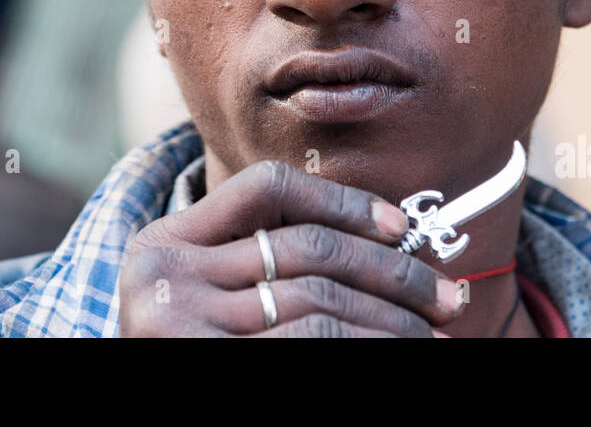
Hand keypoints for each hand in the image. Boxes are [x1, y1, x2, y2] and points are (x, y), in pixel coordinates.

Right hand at [118, 159, 465, 336]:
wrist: (141, 402)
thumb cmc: (195, 350)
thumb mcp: (206, 300)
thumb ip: (264, 265)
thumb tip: (392, 245)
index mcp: (163, 243)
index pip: (266, 189)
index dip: (342, 199)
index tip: (400, 227)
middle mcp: (162, 279)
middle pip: (307, 250)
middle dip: (393, 273)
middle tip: (448, 298)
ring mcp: (177, 327)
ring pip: (320, 305)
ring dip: (393, 322)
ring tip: (433, 337)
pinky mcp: (202, 366)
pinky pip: (312, 347)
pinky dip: (367, 348)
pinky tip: (396, 355)